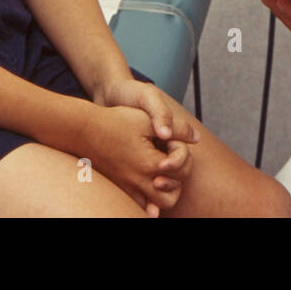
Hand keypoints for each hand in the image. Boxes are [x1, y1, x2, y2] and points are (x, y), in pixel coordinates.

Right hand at [83, 105, 189, 216]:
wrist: (83, 130)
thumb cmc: (115, 122)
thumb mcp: (147, 120)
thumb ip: (176, 129)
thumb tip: (196, 138)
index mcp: (151, 164)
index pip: (182, 168)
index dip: (181, 152)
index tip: (170, 141)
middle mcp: (140, 181)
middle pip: (172, 195)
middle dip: (177, 180)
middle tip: (170, 162)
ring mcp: (128, 187)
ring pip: (155, 206)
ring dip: (163, 193)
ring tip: (162, 175)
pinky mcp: (119, 188)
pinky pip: (137, 204)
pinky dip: (146, 202)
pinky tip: (148, 188)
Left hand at [95, 77, 198, 196]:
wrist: (108, 94)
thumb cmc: (130, 93)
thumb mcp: (147, 97)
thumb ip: (161, 113)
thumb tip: (167, 135)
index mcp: (171, 132)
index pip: (183, 154)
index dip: (177, 162)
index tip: (162, 166)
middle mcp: (163, 144)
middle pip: (176, 171)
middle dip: (170, 180)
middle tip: (155, 183)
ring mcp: (148, 154)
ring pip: (160, 179)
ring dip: (158, 190)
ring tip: (149, 196)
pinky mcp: (134, 161)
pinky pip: (142, 180)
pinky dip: (142, 191)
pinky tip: (135, 194)